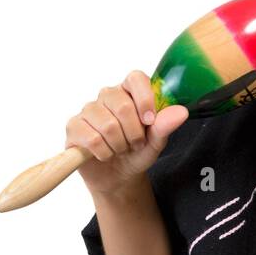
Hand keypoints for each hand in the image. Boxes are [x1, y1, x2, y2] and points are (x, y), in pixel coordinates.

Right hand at [66, 70, 189, 200]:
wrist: (118, 176)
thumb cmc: (137, 152)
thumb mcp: (157, 142)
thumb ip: (166, 125)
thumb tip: (181, 112)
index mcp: (130, 91)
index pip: (136, 78)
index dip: (144, 99)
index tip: (149, 121)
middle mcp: (108, 95)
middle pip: (122, 106)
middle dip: (134, 133)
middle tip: (136, 144)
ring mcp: (88, 110)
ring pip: (107, 125)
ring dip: (119, 145)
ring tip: (121, 149)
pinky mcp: (74, 126)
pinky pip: (92, 138)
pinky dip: (104, 152)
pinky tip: (105, 154)